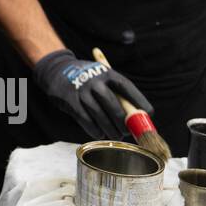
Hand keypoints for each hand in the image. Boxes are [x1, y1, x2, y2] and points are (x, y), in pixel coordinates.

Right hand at [32, 48, 154, 140]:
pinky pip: (85, 119)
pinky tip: (99, 133)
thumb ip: (116, 93)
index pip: (127, 87)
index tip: (148, 113)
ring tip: (115, 135)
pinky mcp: (70, 101)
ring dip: (109, 128)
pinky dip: (94, 129)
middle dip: (122, 122)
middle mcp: (95, 81)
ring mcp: (81, 91)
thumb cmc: (87, 79)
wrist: (56, 70)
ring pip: (99, 114)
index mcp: (107, 73)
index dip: (139, 101)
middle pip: (113, 105)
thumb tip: (137, 116)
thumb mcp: (102, 77)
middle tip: (127, 131)